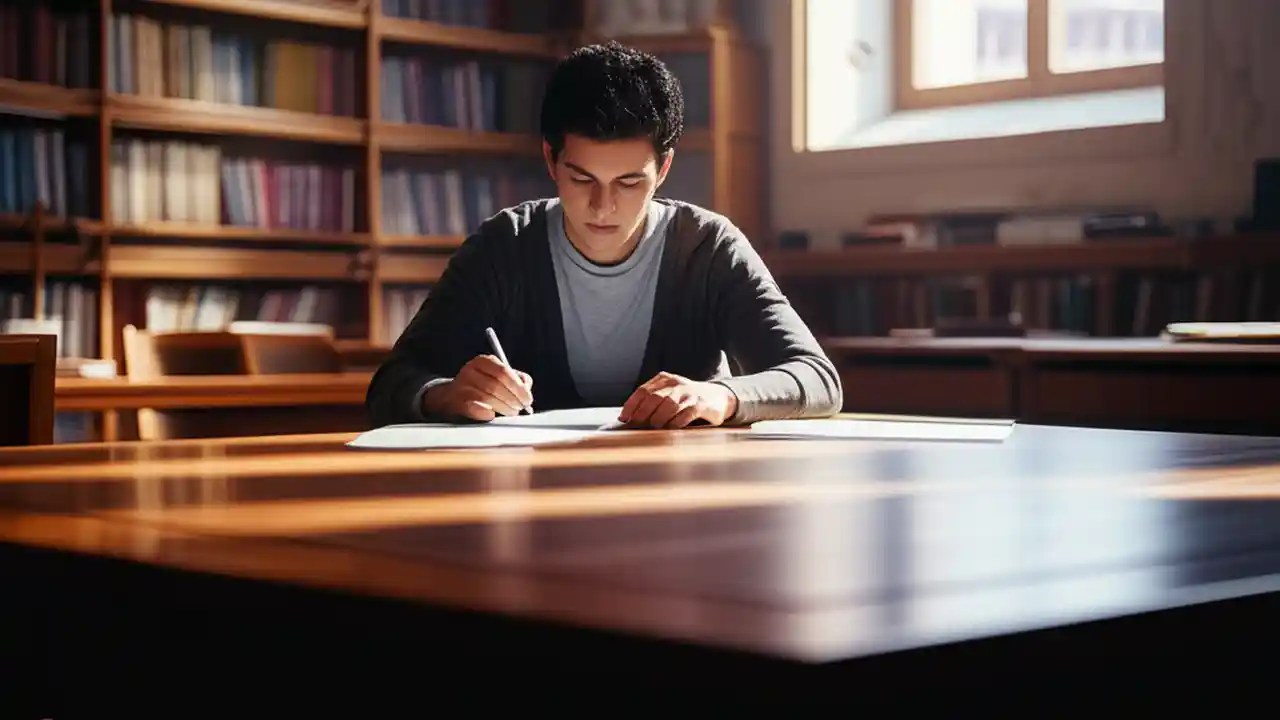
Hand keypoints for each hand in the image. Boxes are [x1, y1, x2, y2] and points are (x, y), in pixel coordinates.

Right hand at [422, 355, 532, 421]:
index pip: (503, 372)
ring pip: (487, 398)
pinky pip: (475, 408)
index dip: (518, 387)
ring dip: (504, 407)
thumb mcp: (499, 376)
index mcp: (483, 361)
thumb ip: (517, 379)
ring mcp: (461, 386)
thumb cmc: (483, 386)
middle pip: (496, 385)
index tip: (528, 399)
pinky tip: (493, 414)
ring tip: (511, 412)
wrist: (452, 396)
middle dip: (512, 399)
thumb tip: (526, 388)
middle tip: (521, 408)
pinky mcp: (456, 401)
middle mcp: (470, 371)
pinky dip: (487, 413)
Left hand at [618, 372, 738, 428]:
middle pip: (654, 397)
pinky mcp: (701, 404)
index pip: (643, 391)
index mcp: (665, 380)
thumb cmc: (687, 399)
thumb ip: (652, 402)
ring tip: (654, 427)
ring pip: (669, 405)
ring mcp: (690, 393)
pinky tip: (671, 429)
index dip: (631, 405)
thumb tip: (630, 418)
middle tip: (637, 425)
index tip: (624, 418)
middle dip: (643, 413)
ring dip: (658, 418)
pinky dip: (676, 423)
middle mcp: (677, 384)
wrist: (718, 397)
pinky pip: (686, 414)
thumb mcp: (670, 394)